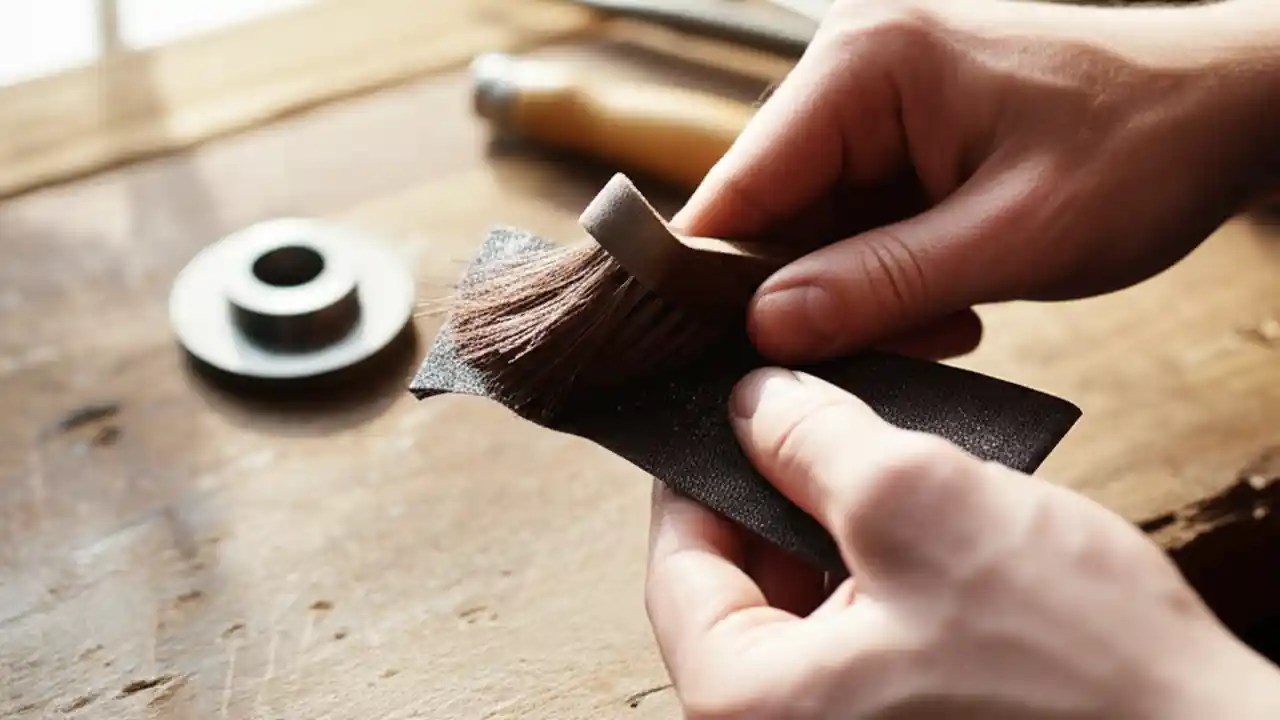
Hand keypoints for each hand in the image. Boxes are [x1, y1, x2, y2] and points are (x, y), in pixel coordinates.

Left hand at [646, 369, 1279, 718]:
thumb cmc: (1075, 661)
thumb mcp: (921, 505)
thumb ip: (812, 441)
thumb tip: (750, 403)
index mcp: (749, 707)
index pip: (677, 565)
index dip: (701, 471)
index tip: (731, 413)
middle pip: (736, 587)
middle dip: (780, 498)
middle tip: (820, 426)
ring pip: (800, 609)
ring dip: (835, 534)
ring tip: (888, 475)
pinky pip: (855, 644)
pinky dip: (878, 580)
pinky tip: (927, 537)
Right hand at [675, 0, 1279, 361]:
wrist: (1230, 106)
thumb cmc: (1144, 150)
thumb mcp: (1013, 237)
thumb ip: (878, 285)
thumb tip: (762, 328)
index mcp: (864, 65)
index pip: (740, 186)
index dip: (713, 282)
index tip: (709, 363)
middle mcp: (852, 67)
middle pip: (770, 210)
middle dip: (810, 295)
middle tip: (883, 348)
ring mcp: (874, 96)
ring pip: (813, 224)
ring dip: (857, 291)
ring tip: (943, 318)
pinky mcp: (900, 126)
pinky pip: (856, 216)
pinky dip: (887, 271)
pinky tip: (947, 296)